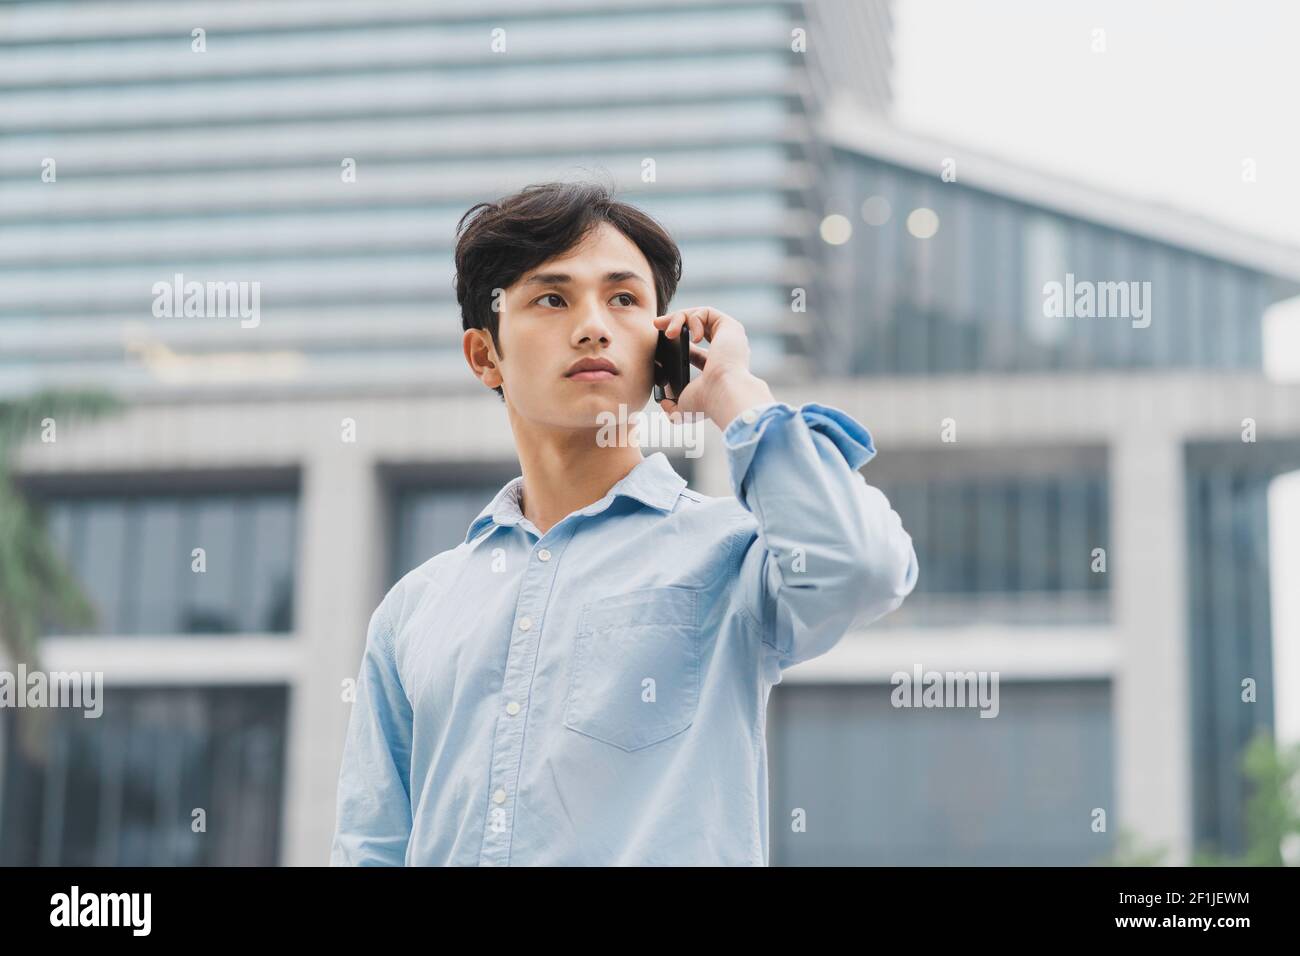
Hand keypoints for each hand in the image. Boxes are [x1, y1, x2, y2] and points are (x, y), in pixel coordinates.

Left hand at [652, 307, 773, 426]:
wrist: (722, 393)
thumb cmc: (707, 403)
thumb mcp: (683, 407)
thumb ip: (671, 406)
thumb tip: (663, 402)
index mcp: (716, 368)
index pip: (695, 351)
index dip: (676, 343)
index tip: (660, 340)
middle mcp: (725, 350)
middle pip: (696, 327)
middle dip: (673, 321)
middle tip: (656, 324)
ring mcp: (729, 337)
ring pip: (699, 316)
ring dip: (678, 319)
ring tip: (668, 333)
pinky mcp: (730, 326)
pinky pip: (707, 312)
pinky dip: (693, 318)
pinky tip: (692, 336)